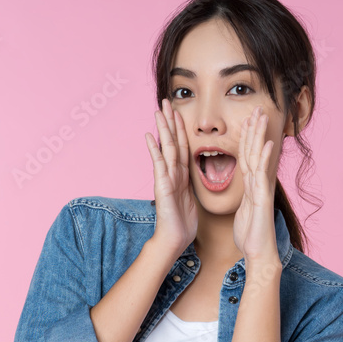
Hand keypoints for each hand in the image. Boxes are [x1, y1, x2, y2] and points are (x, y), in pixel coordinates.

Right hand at [145, 98, 197, 254]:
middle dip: (170, 121)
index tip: (180, 113)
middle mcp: (172, 174)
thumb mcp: (191, 201)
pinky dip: (154, 151)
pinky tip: (149, 137)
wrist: (174, 240)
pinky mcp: (162, 187)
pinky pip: (159, 165)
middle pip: (172, 142)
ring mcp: (166, 179)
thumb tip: (193, 180)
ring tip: (158, 111)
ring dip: (163, 129)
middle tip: (166, 101)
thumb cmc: (182, 225)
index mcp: (181, 176)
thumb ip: (189, 187)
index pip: (181, 147)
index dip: (181, 130)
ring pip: (165, 149)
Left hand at [233, 106, 280, 264]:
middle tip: (256, 108)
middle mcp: (258, 184)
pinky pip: (261, 174)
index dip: (246, 138)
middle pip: (254, 151)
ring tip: (260, 116)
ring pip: (258, 157)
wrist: (259, 253)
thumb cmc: (251, 237)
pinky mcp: (262, 197)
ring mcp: (261, 189)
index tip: (247, 120)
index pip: (247, 156)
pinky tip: (267, 143)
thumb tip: (243, 198)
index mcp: (251, 187)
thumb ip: (244, 201)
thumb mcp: (243, 214)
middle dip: (254, 129)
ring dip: (259, 135)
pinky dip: (263, 158)